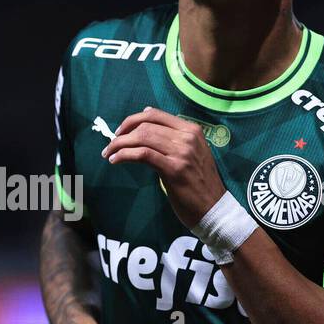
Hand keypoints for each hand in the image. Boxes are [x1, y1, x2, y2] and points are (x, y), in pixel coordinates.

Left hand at [101, 107, 226, 229]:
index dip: (132, 120)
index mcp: (191, 130)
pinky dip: (125, 155)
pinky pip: (143, 154)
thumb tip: (146, 126)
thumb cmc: (199, 183)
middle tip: (110, 145)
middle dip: (122, 134)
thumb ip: (173, 140)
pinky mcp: (174, 169)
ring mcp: (182, 152)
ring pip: (142, 138)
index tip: (120, 131)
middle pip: (146, 125)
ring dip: (119, 145)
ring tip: (109, 153)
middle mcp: (187, 137)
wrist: (214, 208)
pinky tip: (115, 160)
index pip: (155, 114)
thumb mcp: (191, 154)